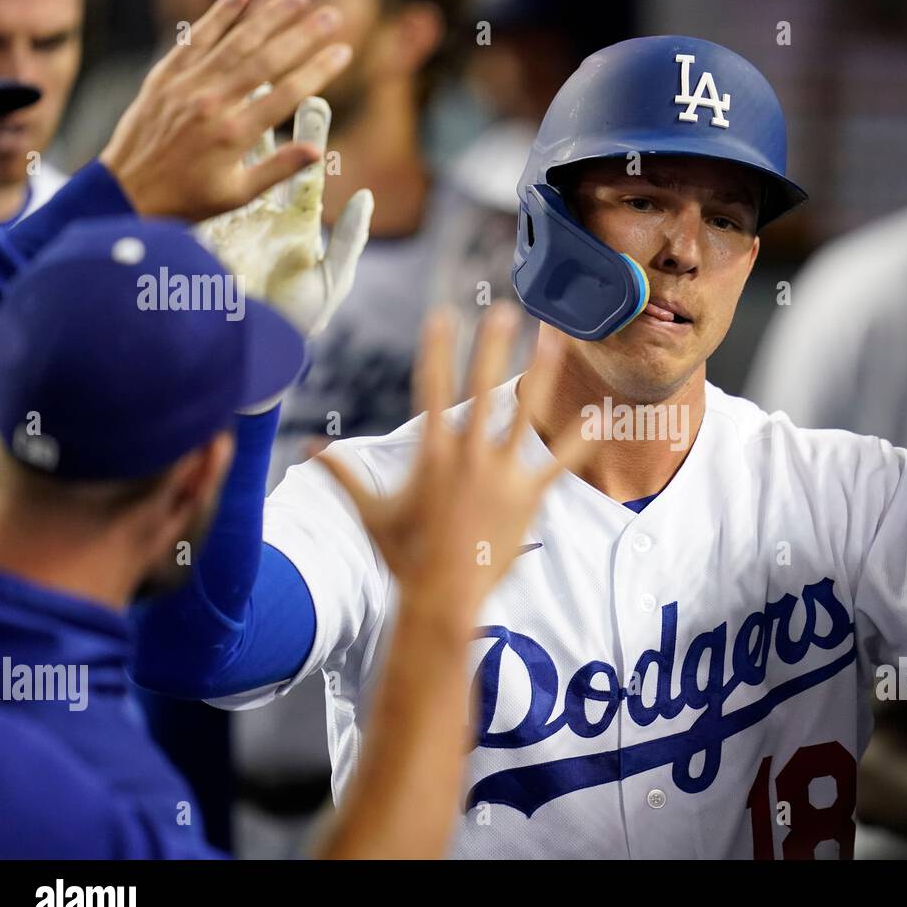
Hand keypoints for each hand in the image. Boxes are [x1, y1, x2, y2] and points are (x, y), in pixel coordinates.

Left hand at [99, 0, 353, 221]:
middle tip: (333, 16)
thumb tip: (316, 150)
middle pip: (267, 59)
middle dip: (303, 34)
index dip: (318, 69)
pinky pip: (196, 38)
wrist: (126, 191)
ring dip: (269, 16)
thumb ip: (278, 169)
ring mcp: (187, 84)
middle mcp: (212, 102)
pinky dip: (219, 15)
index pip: (287, 93)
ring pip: (235, 42)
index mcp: (233, 134)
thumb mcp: (237, 195)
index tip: (343, 52)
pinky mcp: (166, 75)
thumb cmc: (186, 199)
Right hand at [197, 93, 373, 338]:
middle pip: (264, 155)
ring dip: (230, 129)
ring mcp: (230, 220)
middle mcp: (262, 213)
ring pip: (229, 167)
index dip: (307, 132)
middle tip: (266, 72)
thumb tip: (366, 197)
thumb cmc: (301, 318)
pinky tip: (196, 135)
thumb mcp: (331, 278)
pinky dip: (200, 166)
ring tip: (231, 91)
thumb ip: (348, 238)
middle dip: (265, 114)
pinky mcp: (205, 236)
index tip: (312, 97)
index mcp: (296, 220)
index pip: (304, 167)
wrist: (258, 350)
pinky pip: (202, 198)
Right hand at [317, 302, 595, 632]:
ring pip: (526, 414)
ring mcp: (500, 474)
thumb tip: (306, 450)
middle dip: (491, 345)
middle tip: (504, 310)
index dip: (437, 350)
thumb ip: (342, 476)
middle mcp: (468, 455)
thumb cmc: (403, 557)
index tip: (441, 315)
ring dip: (541, 374)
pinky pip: (558, 464)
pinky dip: (580, 441)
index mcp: (432, 452)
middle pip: (481, 387)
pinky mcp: (527, 498)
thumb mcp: (371, 512)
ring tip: (554, 341)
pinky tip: (600, 416)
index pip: (433, 389)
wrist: (441, 596)